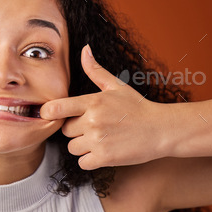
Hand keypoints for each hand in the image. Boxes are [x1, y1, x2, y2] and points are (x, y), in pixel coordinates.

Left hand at [40, 45, 169, 168]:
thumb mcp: (117, 86)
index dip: (49, 113)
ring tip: (100, 139)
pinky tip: (102, 151)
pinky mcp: (104, 158)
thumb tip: (84, 49)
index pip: (55, 108)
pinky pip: (82, 162)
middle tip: (93, 127)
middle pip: (65, 130)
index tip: (52, 115)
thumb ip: (95, 70)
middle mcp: (92, 121)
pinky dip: (90, 160)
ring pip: (72, 148)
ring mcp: (98, 140)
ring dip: (82, 146)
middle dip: (75, 130)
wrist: (161, 130)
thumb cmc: (138, 107)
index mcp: (92, 102)